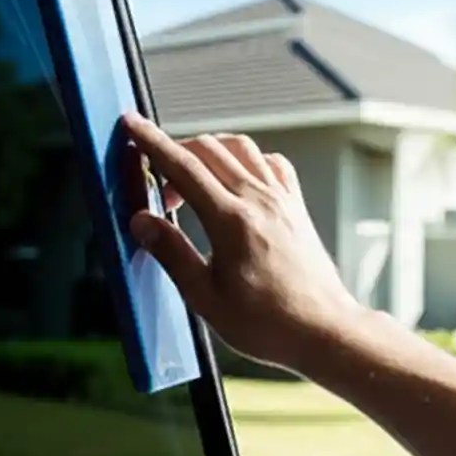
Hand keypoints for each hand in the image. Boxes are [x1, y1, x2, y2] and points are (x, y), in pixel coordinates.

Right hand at [122, 112, 366, 369]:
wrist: (323, 331)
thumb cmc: (267, 322)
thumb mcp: (205, 297)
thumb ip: (171, 253)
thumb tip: (141, 221)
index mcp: (231, 221)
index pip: (182, 166)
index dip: (151, 143)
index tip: (131, 125)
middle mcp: (259, 200)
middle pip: (208, 149)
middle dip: (174, 152)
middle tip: (155, 182)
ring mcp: (281, 199)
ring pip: (239, 147)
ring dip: (208, 151)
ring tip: (191, 178)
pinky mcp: (295, 206)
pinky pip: (268, 162)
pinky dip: (245, 160)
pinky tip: (234, 182)